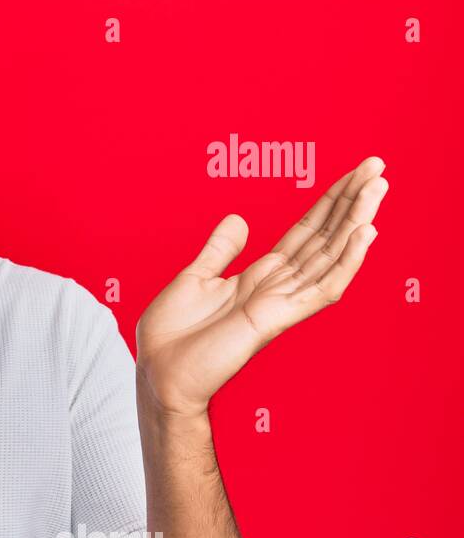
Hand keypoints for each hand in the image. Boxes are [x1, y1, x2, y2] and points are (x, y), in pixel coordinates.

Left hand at [136, 156, 388, 415]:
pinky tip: (365, 234)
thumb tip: (238, 219)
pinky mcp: (275, 320)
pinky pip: (321, 289)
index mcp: (258, 278)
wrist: (158, 373)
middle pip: (324, 238)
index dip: (329, 203)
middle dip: (351, 202)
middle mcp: (276, 288)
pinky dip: (346, 261)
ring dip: (356, 221)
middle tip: (377, 165)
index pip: (305, 233)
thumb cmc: (171, 337)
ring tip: (379, 187)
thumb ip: (219, 251)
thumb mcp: (193, 279)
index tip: (354, 172)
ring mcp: (280, 304)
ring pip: (330, 257)